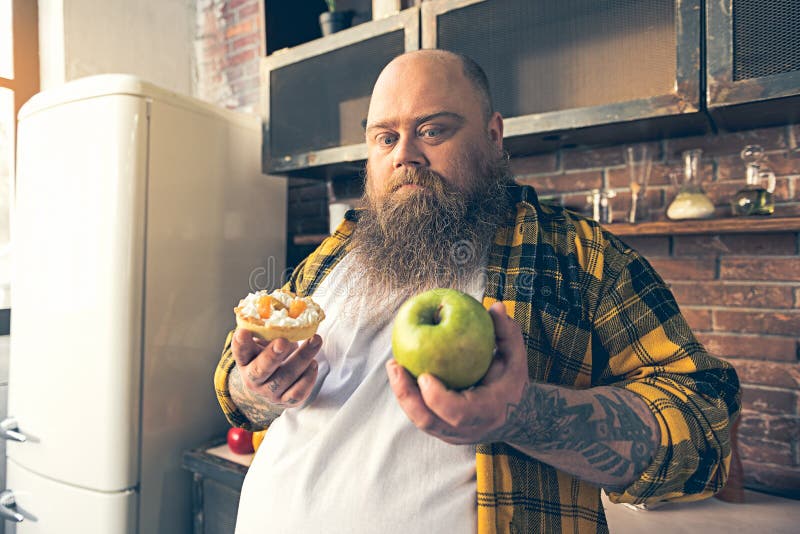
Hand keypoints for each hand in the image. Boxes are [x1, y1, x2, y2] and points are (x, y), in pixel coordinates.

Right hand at [231, 328, 321, 407]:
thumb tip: (290, 312)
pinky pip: (297, 393)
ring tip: (315, 341)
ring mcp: (269, 392)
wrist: (270, 385)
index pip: (239, 352)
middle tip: (283, 341)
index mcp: (245, 360)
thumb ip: (270, 331)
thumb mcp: (264, 343)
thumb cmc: (268, 356)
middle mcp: (253, 379)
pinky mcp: (285, 401)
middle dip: (272, 355)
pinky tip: (313, 364)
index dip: (241, 342)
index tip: (243, 331)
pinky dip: (308, 378)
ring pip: (285, 378)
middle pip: (261, 369)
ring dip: (302, 358)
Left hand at [386, 302, 528, 444]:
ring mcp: (453, 434)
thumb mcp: (515, 356)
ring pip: (420, 420)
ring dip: (403, 394)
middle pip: (430, 421)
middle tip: (395, 366)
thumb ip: (507, 332)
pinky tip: (399, 371)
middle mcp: (468, 429)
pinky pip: (420, 415)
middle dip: (407, 396)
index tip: (424, 376)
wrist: (513, 414)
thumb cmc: (511, 379)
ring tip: (394, 366)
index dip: (438, 398)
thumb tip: (496, 306)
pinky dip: (408, 395)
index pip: (459, 413)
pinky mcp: (441, 430)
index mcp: (488, 412)